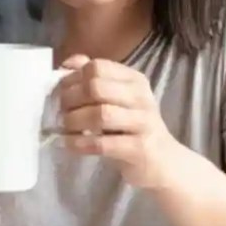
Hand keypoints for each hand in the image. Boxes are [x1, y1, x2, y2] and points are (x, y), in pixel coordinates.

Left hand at [57, 55, 185, 189]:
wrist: (164, 161)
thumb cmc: (133, 127)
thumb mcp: (117, 99)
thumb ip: (93, 79)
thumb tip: (66, 64)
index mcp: (134, 80)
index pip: (97, 67)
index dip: (73, 78)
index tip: (61, 91)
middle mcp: (141, 97)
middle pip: (96, 87)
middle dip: (70, 99)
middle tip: (61, 111)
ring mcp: (143, 123)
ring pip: (100, 114)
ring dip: (74, 121)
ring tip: (65, 128)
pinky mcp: (139, 148)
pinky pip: (102, 143)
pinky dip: (80, 143)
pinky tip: (71, 144)